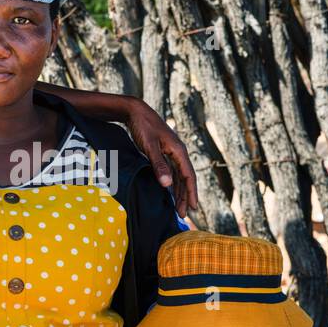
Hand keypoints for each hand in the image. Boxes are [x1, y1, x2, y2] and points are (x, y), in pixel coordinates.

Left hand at [124, 98, 198, 217]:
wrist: (136, 111)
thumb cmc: (143, 127)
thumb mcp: (149, 146)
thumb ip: (158, 165)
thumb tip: (167, 185)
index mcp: (178, 151)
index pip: (189, 176)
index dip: (191, 193)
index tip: (192, 208)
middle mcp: (178, 152)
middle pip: (185, 178)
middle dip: (185, 197)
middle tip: (183, 215)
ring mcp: (171, 152)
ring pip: (179, 176)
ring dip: (179, 192)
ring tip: (178, 207)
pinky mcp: (164, 152)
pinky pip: (172, 172)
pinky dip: (172, 183)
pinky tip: (170, 192)